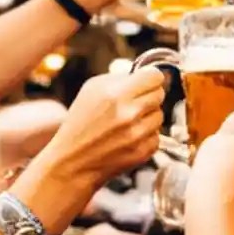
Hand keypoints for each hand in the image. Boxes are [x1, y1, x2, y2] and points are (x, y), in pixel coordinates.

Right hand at [44, 68, 165, 188]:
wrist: (73, 161)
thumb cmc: (80, 123)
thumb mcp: (91, 89)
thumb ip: (119, 78)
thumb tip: (144, 73)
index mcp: (117, 94)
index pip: (154, 76)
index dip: (150, 77)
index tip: (146, 81)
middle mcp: (130, 114)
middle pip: (160, 94)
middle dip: (148, 95)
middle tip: (133, 102)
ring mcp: (138, 134)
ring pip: (160, 115)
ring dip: (148, 117)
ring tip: (128, 122)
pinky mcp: (144, 151)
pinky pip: (157, 135)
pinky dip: (146, 136)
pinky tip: (128, 137)